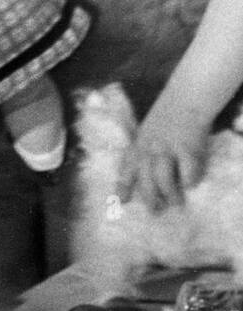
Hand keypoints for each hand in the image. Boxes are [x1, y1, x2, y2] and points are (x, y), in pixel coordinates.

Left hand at [117, 98, 210, 212]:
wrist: (185, 98)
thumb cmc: (166, 116)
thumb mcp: (146, 131)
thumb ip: (143, 150)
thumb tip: (146, 176)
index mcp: (138, 144)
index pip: (127, 168)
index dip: (123, 186)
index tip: (120, 202)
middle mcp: (150, 148)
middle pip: (145, 179)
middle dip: (150, 199)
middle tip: (156, 212)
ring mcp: (168, 149)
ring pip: (163, 179)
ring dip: (170, 195)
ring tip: (176, 204)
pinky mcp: (187, 149)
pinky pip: (187, 173)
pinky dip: (189, 182)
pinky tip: (191, 184)